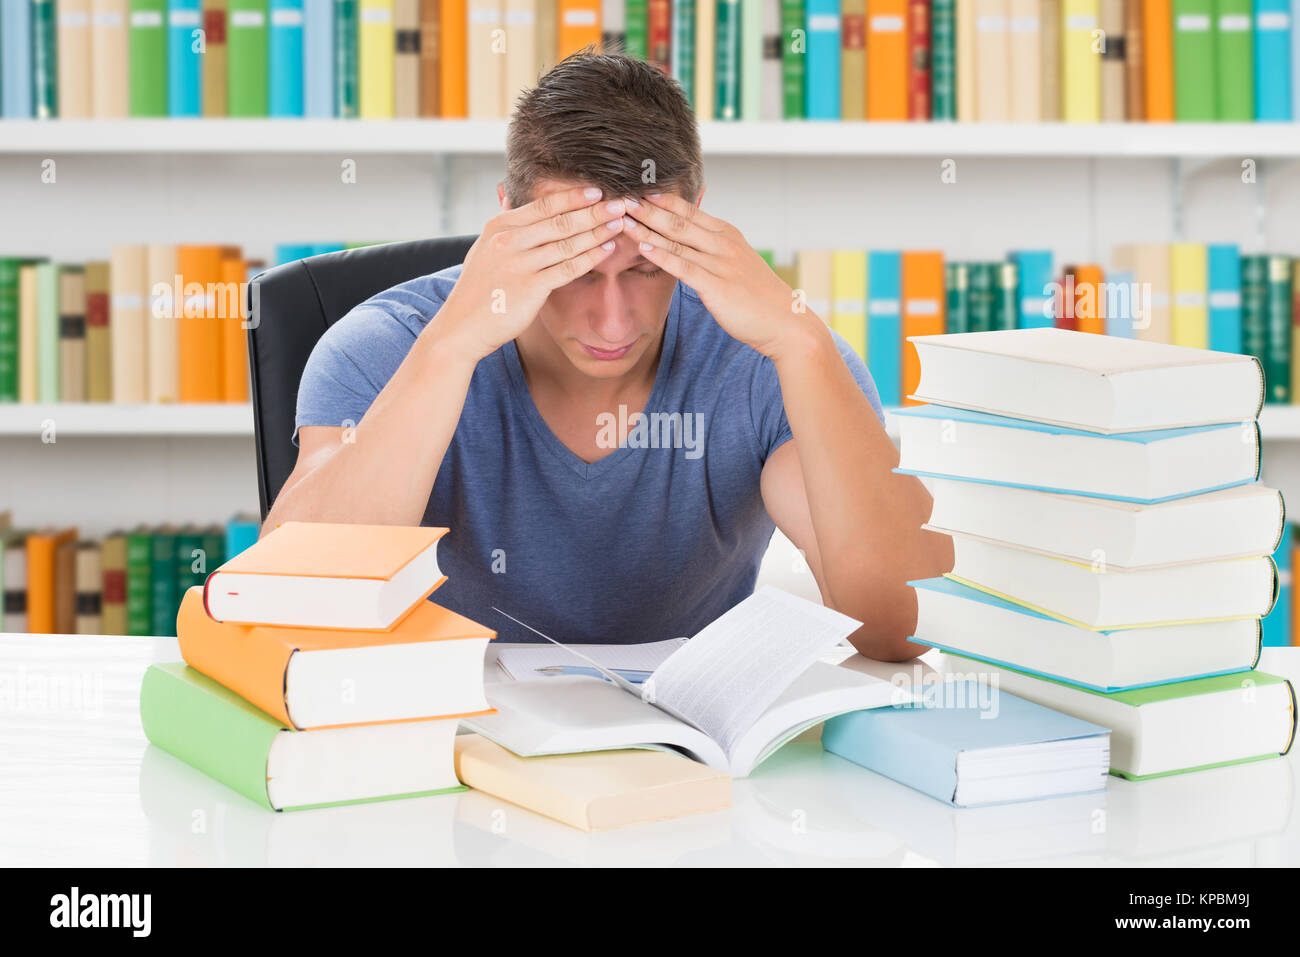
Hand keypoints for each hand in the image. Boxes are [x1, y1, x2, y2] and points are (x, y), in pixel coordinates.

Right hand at [432, 185, 628, 361]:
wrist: (462, 326)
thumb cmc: (478, 289)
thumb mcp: (483, 248)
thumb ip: (502, 223)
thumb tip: (505, 196)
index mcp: (499, 226)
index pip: (543, 205)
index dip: (573, 197)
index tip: (597, 189)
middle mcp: (508, 240)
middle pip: (560, 220)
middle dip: (594, 211)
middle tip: (619, 202)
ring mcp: (519, 264)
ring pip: (568, 243)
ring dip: (598, 231)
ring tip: (619, 223)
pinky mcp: (531, 288)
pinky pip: (568, 268)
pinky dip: (590, 257)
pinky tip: (606, 249)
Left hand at [621, 193, 818, 359]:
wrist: (785, 323)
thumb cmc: (757, 297)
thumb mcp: (736, 262)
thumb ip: (713, 247)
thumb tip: (690, 238)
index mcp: (726, 233)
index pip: (688, 210)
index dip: (661, 199)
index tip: (635, 189)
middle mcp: (723, 242)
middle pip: (678, 219)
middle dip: (647, 207)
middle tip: (619, 195)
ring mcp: (720, 263)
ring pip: (676, 239)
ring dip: (646, 227)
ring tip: (621, 216)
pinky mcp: (716, 285)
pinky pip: (683, 266)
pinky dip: (660, 254)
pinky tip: (642, 245)